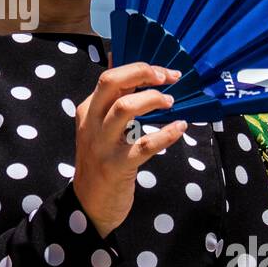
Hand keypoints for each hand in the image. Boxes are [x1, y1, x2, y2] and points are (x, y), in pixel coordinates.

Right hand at [72, 62, 186, 237]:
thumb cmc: (99, 162)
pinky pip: (145, 144)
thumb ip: (110, 100)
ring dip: (152, 99)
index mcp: (87, 110)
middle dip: (143, 73)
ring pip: (124, 107)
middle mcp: (91, 123)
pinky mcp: (117, 166)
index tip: (164, 72)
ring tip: (171, 102)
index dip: (139, 69)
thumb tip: (118, 61)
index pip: (110, 77)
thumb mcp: (98, 128)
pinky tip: (180, 128)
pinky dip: (166, 133)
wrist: (89, 205)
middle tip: (168, 77)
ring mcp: (103, 144)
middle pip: (112, 82)